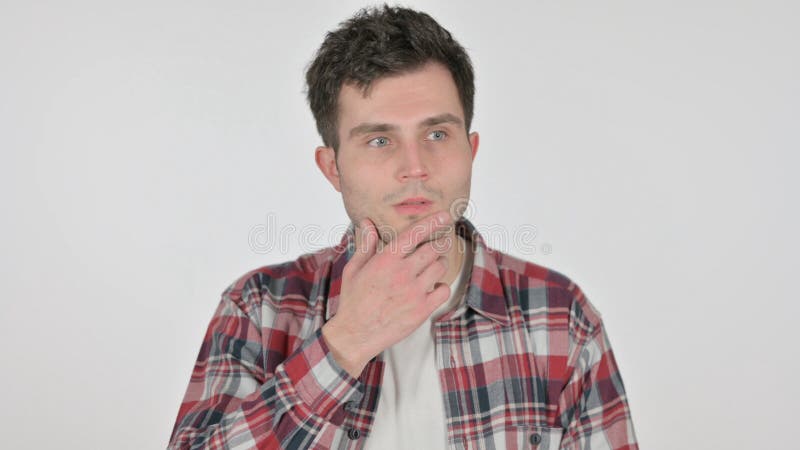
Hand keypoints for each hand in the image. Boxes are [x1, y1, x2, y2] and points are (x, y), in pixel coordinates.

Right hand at [321, 211, 453, 376]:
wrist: (355, 334)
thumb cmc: (353, 300)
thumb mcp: (354, 269)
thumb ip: (366, 245)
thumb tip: (368, 223)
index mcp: (386, 260)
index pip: (415, 233)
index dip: (432, 221)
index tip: (444, 215)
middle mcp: (403, 273)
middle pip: (434, 248)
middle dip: (439, 243)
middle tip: (438, 243)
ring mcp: (414, 292)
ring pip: (440, 267)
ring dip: (438, 263)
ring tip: (430, 267)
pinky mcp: (422, 310)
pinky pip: (443, 290)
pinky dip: (440, 286)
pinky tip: (430, 287)